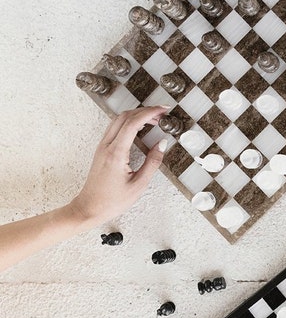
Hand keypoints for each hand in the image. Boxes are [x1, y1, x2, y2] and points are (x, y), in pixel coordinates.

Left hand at [68, 106, 169, 225]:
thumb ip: (152, 162)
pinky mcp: (102, 150)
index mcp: (116, 153)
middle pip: (125, 116)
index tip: (163, 110)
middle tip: (162, 113)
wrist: (89, 207)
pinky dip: (129, 123)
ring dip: (137, 116)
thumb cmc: (112, 201)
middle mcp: (107, 146)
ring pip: (118, 120)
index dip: (150, 113)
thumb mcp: (139, 184)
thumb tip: (162, 144)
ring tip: (154, 120)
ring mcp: (102, 146)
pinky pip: (115, 128)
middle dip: (145, 111)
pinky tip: (140, 129)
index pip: (133, 123)